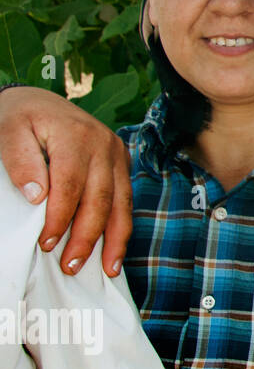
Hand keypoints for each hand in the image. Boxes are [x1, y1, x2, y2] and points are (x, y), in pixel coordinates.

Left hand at [0, 86, 131, 275]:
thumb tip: (36, 196)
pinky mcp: (121, 163)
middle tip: (71, 264)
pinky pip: (126, 200)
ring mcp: (117, 154)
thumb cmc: (20, 119)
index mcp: (76, 135)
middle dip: (87, 236)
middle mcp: (104, 145)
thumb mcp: (9, 132)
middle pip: (101, 198)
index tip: (45, 243)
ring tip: (106, 268)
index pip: (71, 185)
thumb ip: (21, 161)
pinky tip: (115, 250)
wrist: (39, 101)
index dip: (60, 217)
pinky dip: (121, 227)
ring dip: (113, 239)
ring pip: (121, 203)